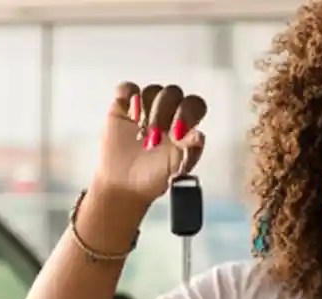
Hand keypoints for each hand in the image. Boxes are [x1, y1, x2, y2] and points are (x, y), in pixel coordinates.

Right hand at [91, 82, 207, 204]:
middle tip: (154, 133)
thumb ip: (189, 154)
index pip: (194, 105)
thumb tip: (198, 137)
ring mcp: (145, 109)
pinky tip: (127, 112)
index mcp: (184, 126)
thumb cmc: (152, 179)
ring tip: (138, 127)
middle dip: (164, 111)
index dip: (188, 112)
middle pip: (173, 93)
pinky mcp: (122, 108)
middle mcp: (167, 114)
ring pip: (152, 90)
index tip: (176, 131)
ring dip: (147, 106)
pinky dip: (126, 93)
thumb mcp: (175, 172)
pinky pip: (127, 89)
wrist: (123, 185)